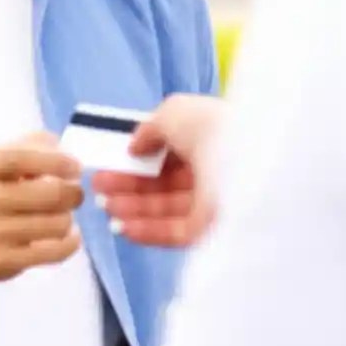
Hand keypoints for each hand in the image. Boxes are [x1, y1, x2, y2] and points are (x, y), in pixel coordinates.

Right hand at [0, 132, 84, 281]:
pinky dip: (70, 242)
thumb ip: (30, 147)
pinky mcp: (3, 262)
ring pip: (57, 224)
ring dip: (68, 217)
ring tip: (62, 214)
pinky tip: (67, 235)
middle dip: (73, 192)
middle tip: (75, 193)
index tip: (75, 167)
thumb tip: (63, 149)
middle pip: (50, 194)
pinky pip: (54, 252)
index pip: (22, 159)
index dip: (56, 161)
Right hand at [92, 95, 224, 247]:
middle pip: (164, 184)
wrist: (246, 158)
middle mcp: (213, 170)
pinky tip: (122, 227)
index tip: (109, 165)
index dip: (138, 161)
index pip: (168, 154)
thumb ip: (148, 129)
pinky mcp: (213, 229)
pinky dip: (147, 231)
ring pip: (166, 210)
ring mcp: (214, 202)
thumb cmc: (210, 127)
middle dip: (129, 187)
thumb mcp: (172, 113)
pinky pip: (175, 233)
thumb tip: (134, 147)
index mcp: (209, 139)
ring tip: (106, 206)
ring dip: (133, 210)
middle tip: (99, 189)